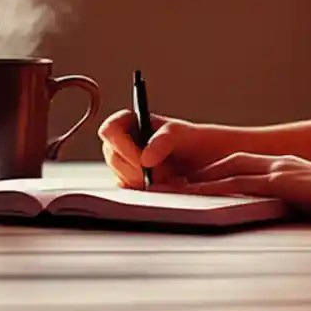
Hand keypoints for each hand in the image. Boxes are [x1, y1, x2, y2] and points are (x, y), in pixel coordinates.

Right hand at [96, 110, 216, 188]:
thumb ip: (163, 140)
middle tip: (161, 171)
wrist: (201, 160)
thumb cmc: (188, 139)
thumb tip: (145, 159)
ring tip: (168, 174)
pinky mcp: (131, 180)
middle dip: (137, 168)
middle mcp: (123, 141)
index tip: (140, 159)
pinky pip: (128, 189)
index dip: (120, 144)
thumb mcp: (179, 133)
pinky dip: (145, 189)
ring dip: (144, 179)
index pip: (110, 129)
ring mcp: (125, 162)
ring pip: (120, 175)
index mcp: (130, 121)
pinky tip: (163, 183)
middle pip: (112, 157)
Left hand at [166, 153, 310, 217]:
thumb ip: (297, 201)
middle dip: (207, 171)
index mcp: (287, 166)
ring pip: (230, 170)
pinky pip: (239, 184)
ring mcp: (277, 170)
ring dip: (204, 179)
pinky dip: (216, 188)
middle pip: (233, 161)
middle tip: (182, 181)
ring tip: (180, 188)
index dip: (222, 170)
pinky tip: (199, 194)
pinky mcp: (276, 182)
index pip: (247, 163)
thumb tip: (289, 215)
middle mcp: (278, 163)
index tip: (202, 179)